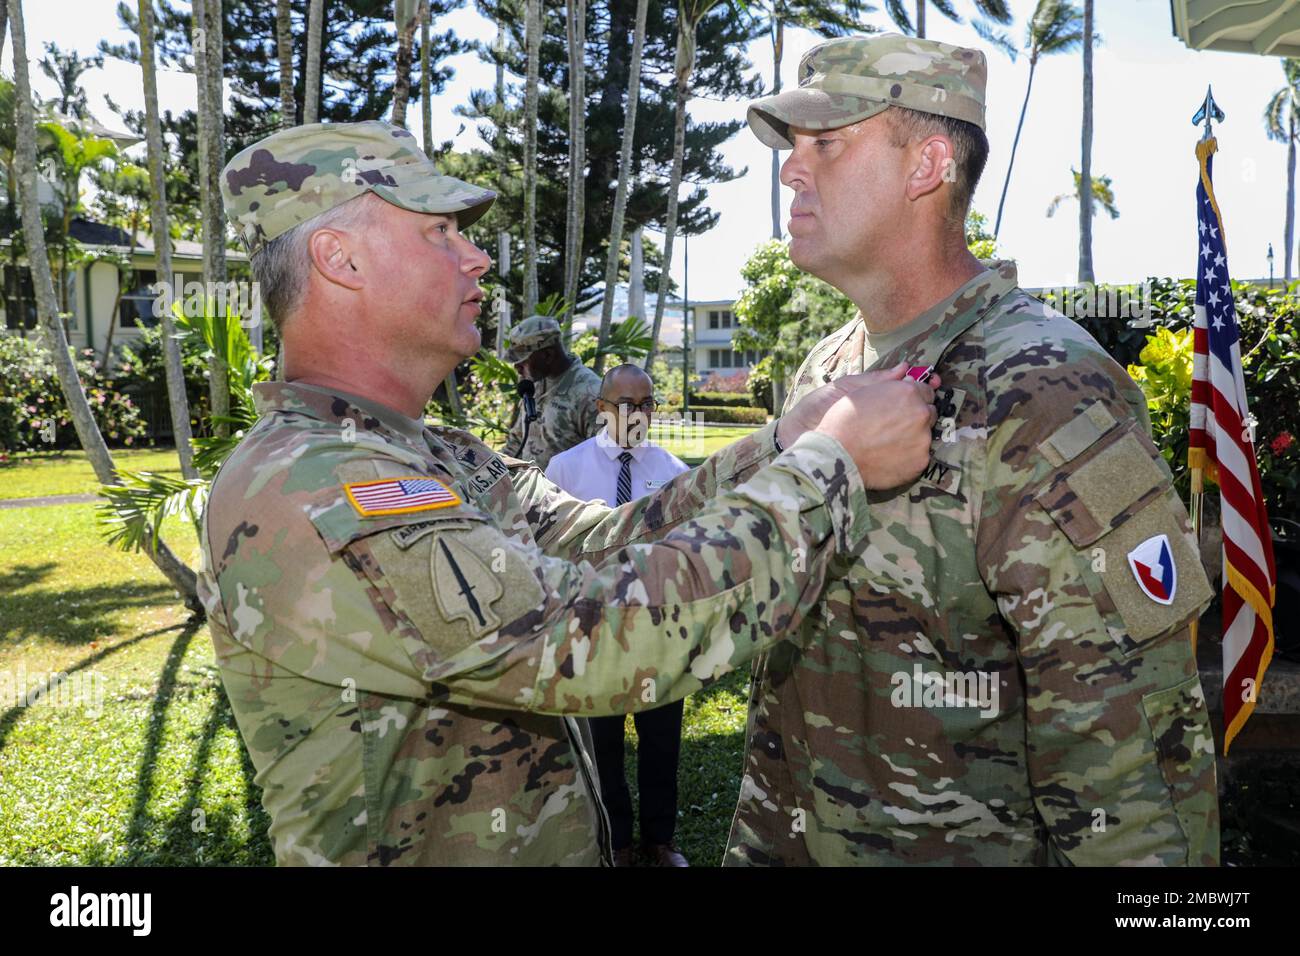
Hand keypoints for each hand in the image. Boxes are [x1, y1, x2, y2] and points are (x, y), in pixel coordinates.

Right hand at [795, 363, 938, 489]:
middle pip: (929, 411)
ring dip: (913, 435)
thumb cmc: (843, 421)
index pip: (926, 390)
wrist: (837, 456)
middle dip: (916, 415)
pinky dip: (909, 454)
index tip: (903, 403)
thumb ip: (888, 380)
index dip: (913, 396)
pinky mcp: (920, 462)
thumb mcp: (861, 390)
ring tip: (888, 441)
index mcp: (908, 392)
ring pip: (925, 434)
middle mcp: (921, 413)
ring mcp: (923, 439)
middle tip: (894, 423)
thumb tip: (903, 369)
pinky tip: (890, 454)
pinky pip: (920, 454)